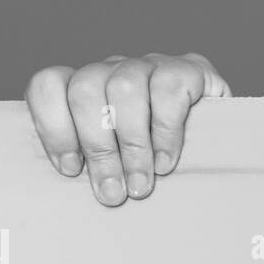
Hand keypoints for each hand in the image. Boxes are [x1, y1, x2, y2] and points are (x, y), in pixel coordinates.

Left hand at [24, 52, 230, 205]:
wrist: (217, 146)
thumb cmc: (145, 162)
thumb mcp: (108, 162)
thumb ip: (86, 167)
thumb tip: (71, 198)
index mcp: (78, 87)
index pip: (47, 86)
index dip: (53, 127)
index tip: (70, 169)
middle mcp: (109, 70)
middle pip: (84, 90)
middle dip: (96, 147)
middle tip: (111, 191)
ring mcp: (146, 65)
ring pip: (123, 88)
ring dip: (131, 144)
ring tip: (139, 185)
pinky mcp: (188, 68)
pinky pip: (168, 89)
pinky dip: (165, 132)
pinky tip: (165, 162)